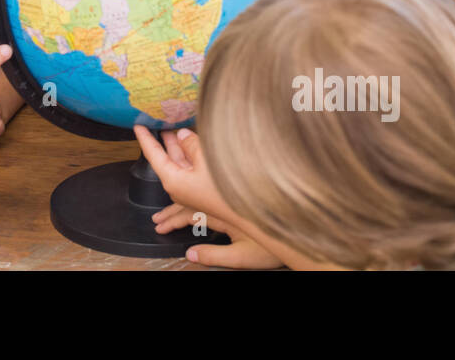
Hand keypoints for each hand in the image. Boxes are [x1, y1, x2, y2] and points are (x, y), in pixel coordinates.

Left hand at [134, 125, 236, 226]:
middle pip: (168, 159)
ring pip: (182, 164)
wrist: (250, 218)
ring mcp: (194, 190)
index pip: (154, 155)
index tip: (137, 126)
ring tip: (175, 131)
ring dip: (179, 147)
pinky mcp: (207, 191)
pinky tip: (195, 146)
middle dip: (163, 142)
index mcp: (174, 181)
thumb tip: (182, 135)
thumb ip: (192, 146)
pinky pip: (197, 170)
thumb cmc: (226, 193)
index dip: (145, 138)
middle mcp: (181, 187)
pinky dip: (193, 156)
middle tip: (159, 125)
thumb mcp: (207, 161)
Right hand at [152, 202, 283, 268]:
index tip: (159, 225)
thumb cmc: (275, 241)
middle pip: (191, 201)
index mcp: (222, 213)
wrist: (297, 229)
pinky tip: (192, 207)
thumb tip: (190, 254)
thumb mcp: (242, 256)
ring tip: (168, 212)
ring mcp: (229, 200)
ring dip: (182, 204)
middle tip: (157, 218)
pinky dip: (196, 204)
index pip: (189, 213)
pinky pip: (209, 199)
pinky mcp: (235, 202)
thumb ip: (214, 255)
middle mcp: (223, 202)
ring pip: (199, 197)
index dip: (172, 219)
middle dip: (172, 210)